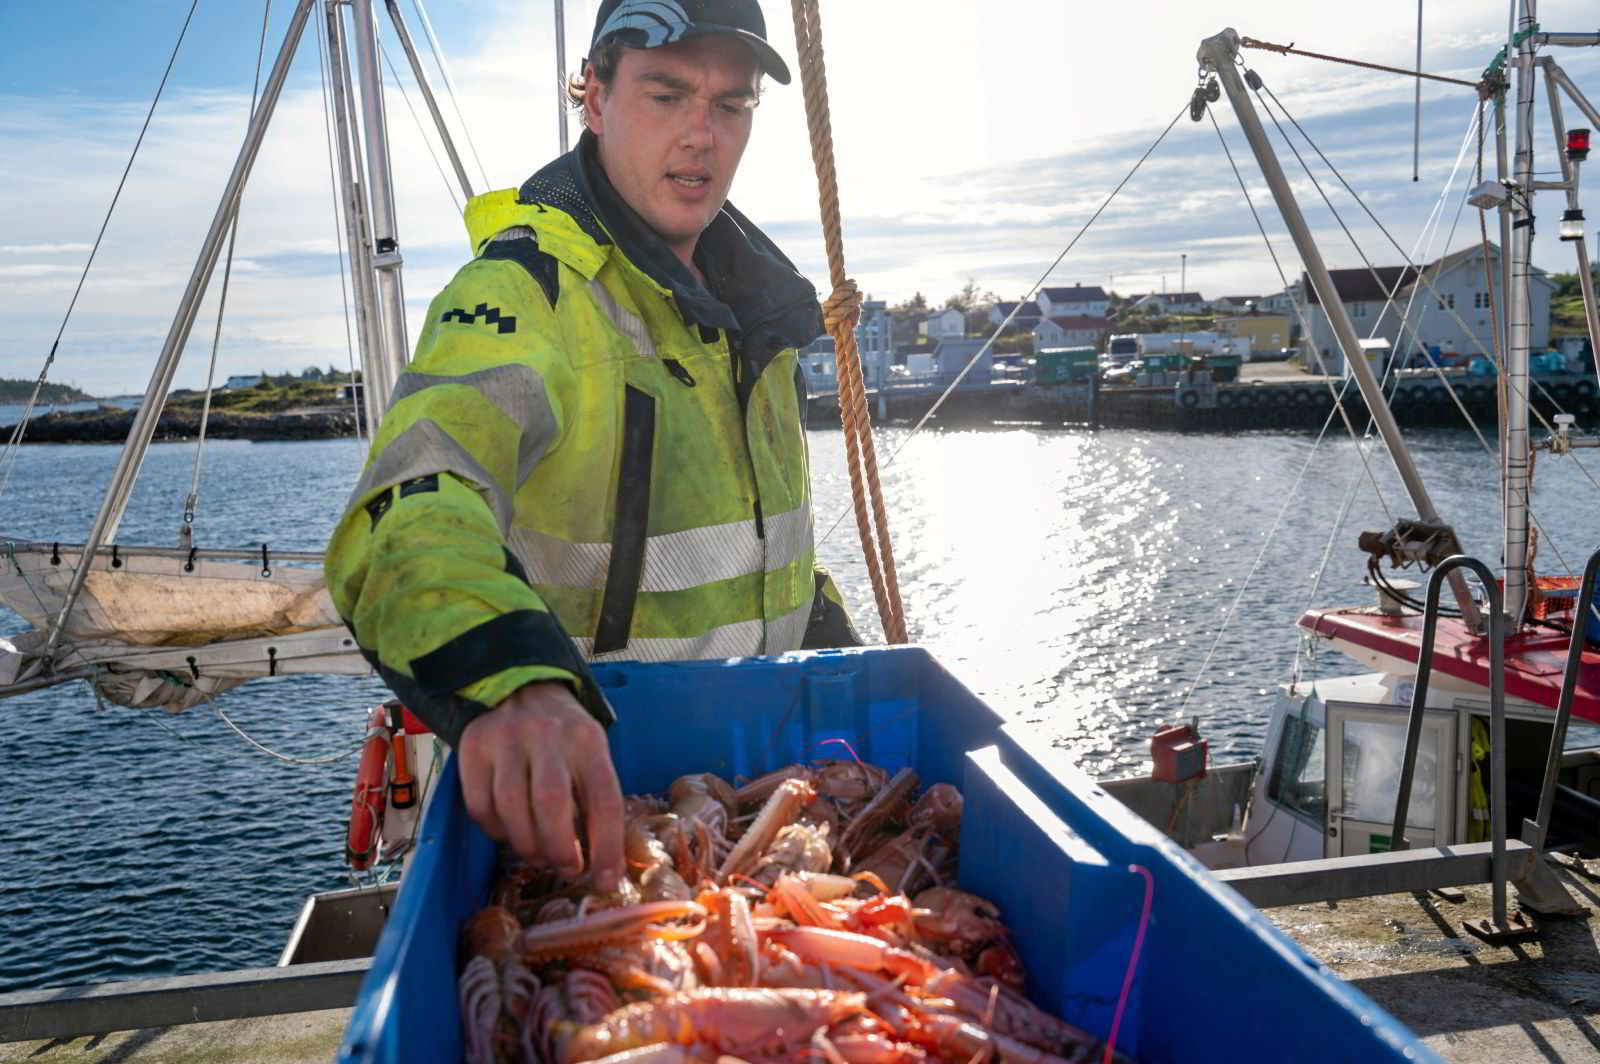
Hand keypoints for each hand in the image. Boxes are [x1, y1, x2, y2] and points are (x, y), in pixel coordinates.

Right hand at [457, 681, 623, 890]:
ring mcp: (506, 740)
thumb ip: (594, 800)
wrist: (520, 688)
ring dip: (527, 845)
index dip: (607, 846)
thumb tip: (601, 865)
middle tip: (567, 868)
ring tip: (538, 855)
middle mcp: (547, 737)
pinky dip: (496, 831)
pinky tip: (510, 831)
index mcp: (588, 741)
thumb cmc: (564, 736)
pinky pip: (480, 806)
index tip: (605, 881)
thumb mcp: (590, 754)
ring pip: (512, 808)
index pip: (604, 799)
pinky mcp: (472, 748)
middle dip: (559, 849)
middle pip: (551, 805)